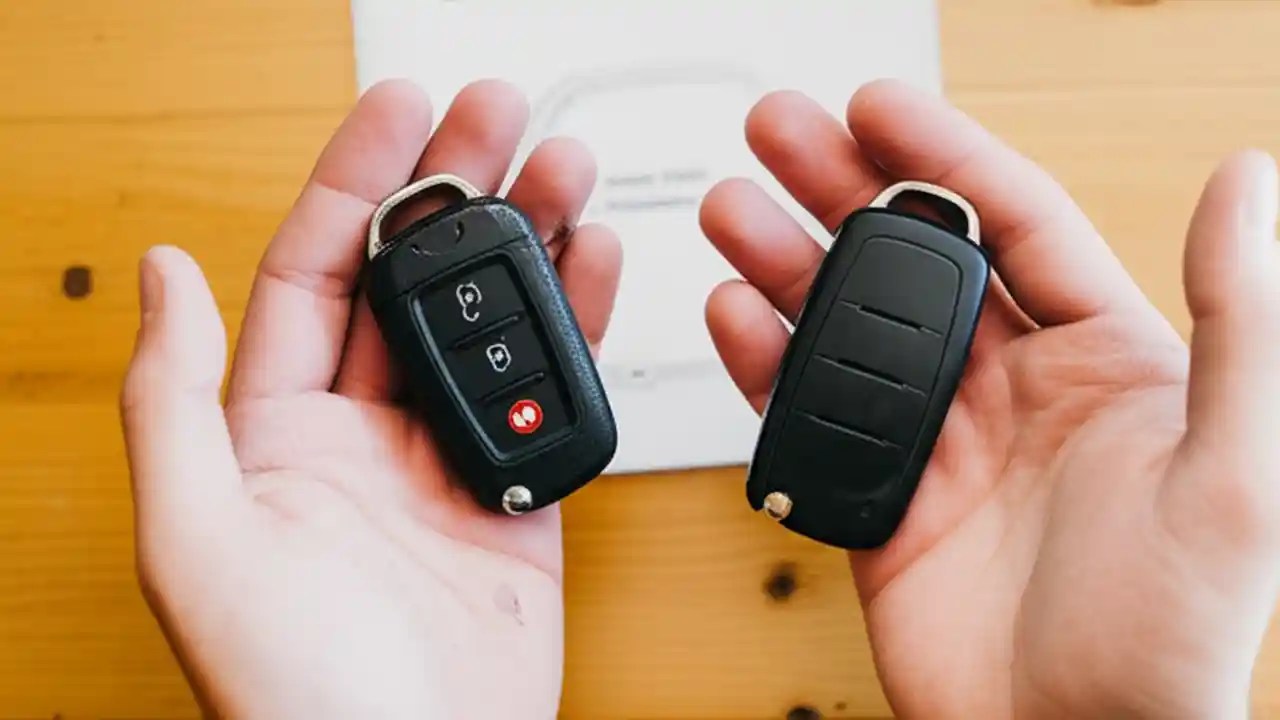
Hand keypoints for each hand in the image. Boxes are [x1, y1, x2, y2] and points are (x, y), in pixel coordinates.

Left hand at [120, 80, 620, 718]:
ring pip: (491, 320)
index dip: (358, 179)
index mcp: (274, 429)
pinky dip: (579, 320)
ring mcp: (446, 460)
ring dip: (526, 239)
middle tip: (503, 115)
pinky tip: (596, 263)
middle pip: (413, 278)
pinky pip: (553, 387)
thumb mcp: (194, 540)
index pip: (315, 268)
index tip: (406, 112)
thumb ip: (174, 400)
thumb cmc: (291, 692)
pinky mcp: (520, 495)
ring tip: (565, 168)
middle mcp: (361, 434)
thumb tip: (159, 270)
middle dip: (458, 186)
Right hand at [703, 80, 1279, 718]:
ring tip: (732, 208)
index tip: (875, 107)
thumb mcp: (1237, 472)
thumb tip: (1245, 180)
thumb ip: (1240, 324)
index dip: (942, 154)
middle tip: (777, 132)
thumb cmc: (1173, 640)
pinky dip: (763, 361)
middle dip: (839, 186)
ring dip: (785, 261)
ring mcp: (939, 441)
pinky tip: (734, 314)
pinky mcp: (878, 498)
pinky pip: (807, 412)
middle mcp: (1013, 389)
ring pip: (844, 324)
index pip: (1012, 221)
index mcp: (1103, 359)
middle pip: (908, 258)